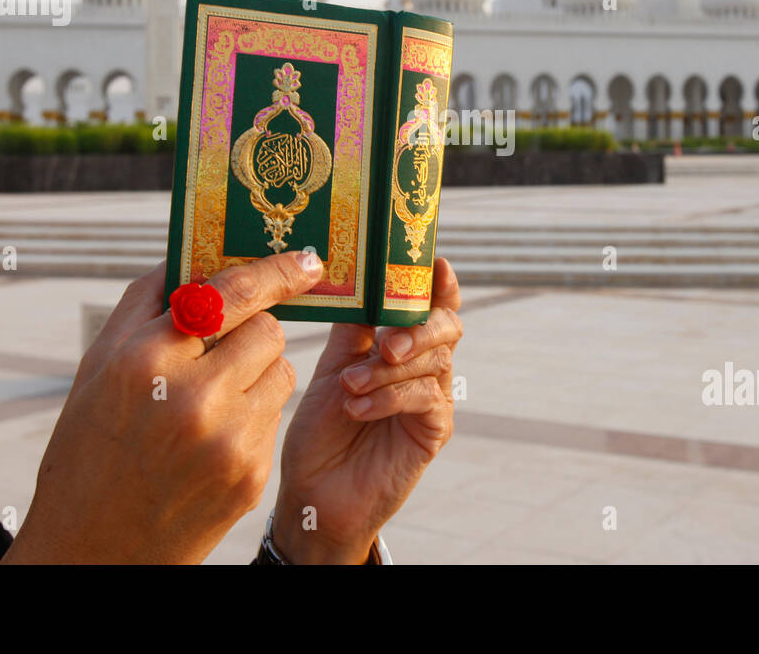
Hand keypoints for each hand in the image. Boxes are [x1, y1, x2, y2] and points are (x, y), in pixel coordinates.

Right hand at [1, 251, 322, 563]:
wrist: (93, 549)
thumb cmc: (90, 448)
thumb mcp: (97, 367)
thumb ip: (147, 304)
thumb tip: (197, 255)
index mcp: (145, 360)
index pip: (231, 294)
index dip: (276, 271)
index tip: (308, 259)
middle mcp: (191, 398)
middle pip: (268, 331)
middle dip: (253, 332)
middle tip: (223, 350)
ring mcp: (226, 441)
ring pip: (282, 372)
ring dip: (258, 373)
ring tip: (213, 400)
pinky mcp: (249, 476)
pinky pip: (277, 416)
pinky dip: (255, 415)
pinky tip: (214, 438)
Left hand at [271, 258, 462, 562]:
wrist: (313, 496)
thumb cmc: (319, 433)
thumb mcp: (330, 371)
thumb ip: (352, 330)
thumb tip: (359, 279)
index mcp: (398, 345)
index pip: (427, 303)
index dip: (436, 281)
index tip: (433, 262)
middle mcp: (421, 367)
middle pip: (445, 326)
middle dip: (417, 326)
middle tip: (385, 342)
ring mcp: (431, 398)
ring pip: (434, 361)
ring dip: (389, 369)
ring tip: (351, 385)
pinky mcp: (434, 431)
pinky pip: (424, 399)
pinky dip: (390, 398)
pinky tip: (359, 408)